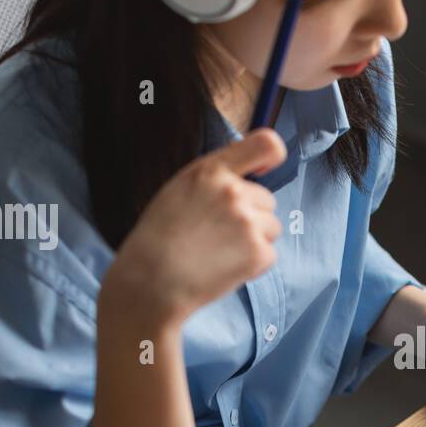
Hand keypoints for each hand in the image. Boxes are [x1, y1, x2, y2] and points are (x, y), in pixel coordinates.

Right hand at [104, 129, 287, 322]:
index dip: (273, 155)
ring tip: (218, 251)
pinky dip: (253, 264)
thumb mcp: (180, 189)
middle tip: (218, 234)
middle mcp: (234, 192)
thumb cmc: (160, 237)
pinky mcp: (258, 252)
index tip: (264, 169)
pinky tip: (224, 267)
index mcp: (212, 171)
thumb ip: (214, 177)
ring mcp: (248, 223)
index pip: (266, 144)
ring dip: (254, 240)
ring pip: (271, 228)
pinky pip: (270, 254)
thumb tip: (249, 166)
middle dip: (251, 216)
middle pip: (267, 200)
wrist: (151, 282)